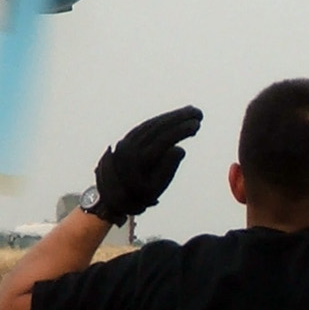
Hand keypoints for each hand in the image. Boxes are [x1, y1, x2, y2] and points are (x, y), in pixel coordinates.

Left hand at [90, 106, 202, 224]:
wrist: (110, 196)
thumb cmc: (137, 196)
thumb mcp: (154, 190)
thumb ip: (167, 170)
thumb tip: (180, 149)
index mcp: (138, 160)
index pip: (163, 140)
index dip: (181, 131)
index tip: (197, 125)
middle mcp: (131, 146)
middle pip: (158, 127)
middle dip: (179, 118)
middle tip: (198, 113)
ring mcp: (127, 140)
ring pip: (152, 123)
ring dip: (171, 116)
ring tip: (190, 112)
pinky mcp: (127, 138)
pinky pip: (146, 125)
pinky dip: (161, 120)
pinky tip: (173, 118)